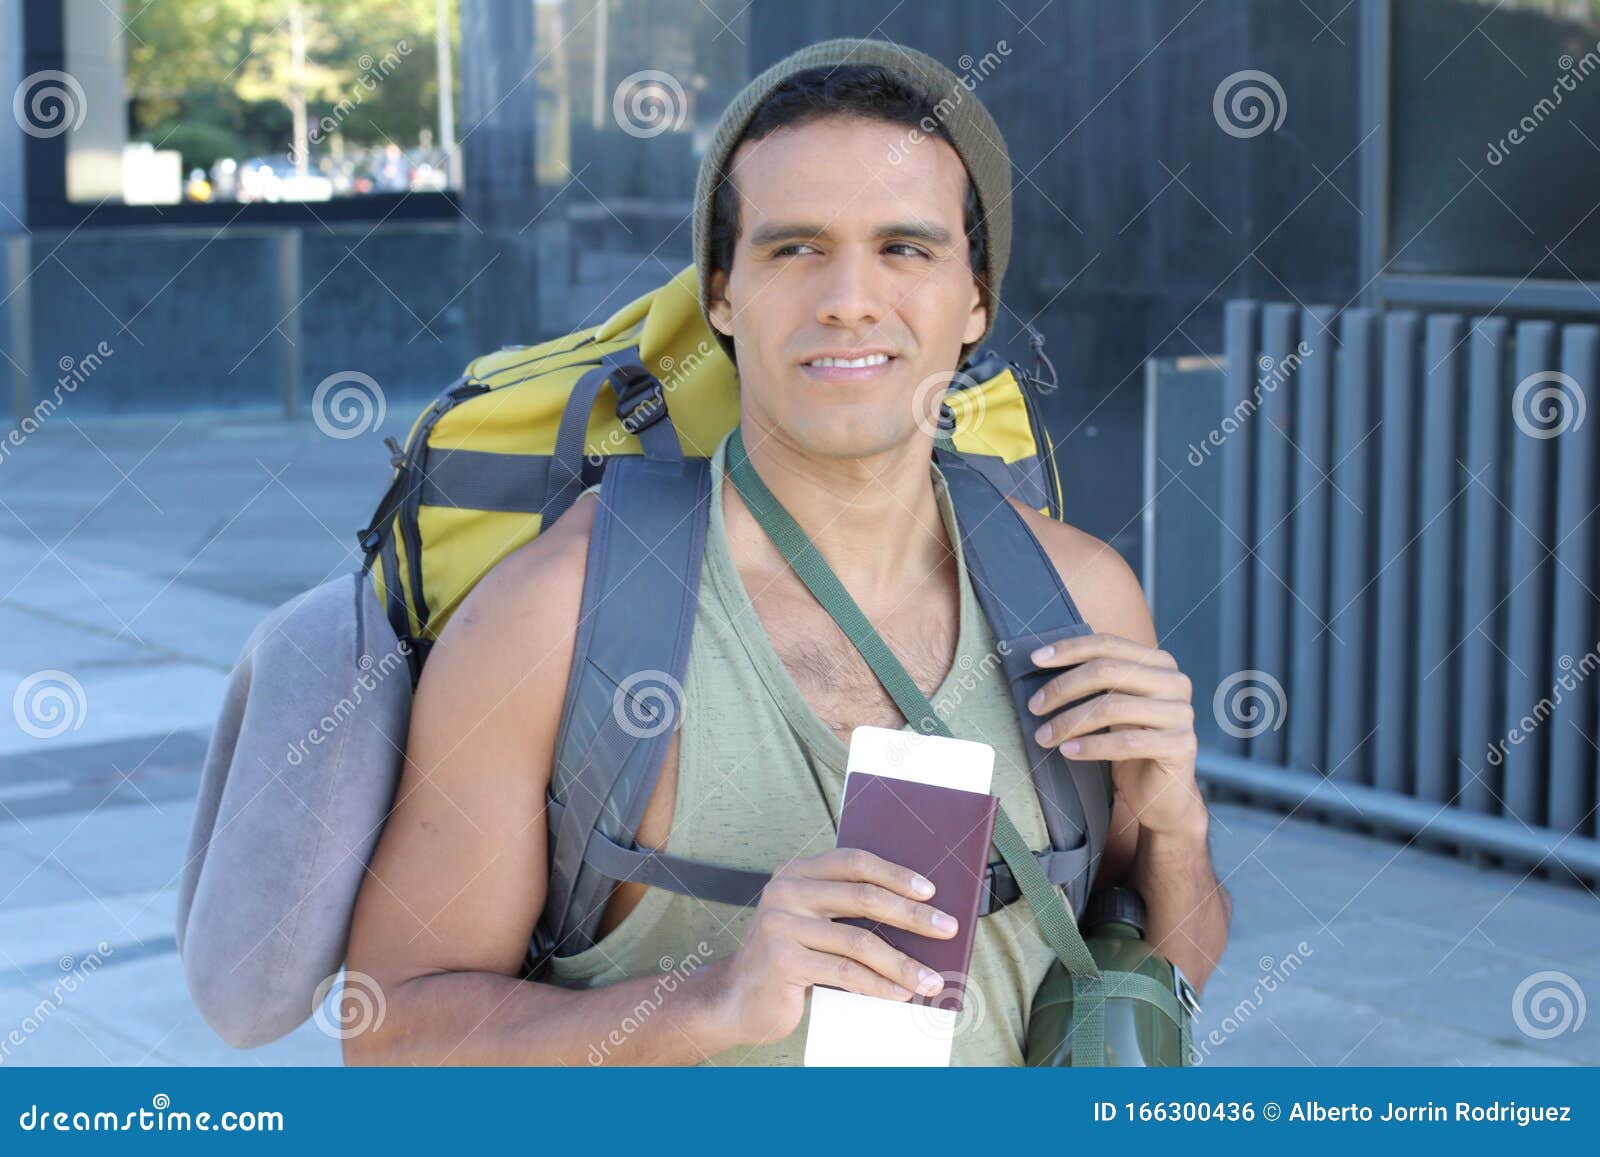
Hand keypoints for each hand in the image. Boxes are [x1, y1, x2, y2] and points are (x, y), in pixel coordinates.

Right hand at [703, 847, 957, 1047]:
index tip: (930, 892)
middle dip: (912, 916)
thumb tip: (916, 913)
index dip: (895, 874)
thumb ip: (845, 910)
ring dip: (903, 963)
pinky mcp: (782, 960)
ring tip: (930, 979)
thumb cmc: (786, 961)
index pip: (854, 862)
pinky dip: (879, 985)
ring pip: (859, 940)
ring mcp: (780, 924)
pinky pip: (845, 972)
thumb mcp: (811, 924)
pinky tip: (901, 994)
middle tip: (947, 929)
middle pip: (863, 897)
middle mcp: (785, 891)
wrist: (734, 1000)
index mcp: (795, 873)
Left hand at [1027, 632, 1202, 836]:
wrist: (1161, 793)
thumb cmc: (1130, 742)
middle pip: (1106, 672)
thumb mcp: (1113, 704)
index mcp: (1159, 662)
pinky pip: (1126, 741)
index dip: (1069, 649)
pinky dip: (1091, 746)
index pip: (1108, 644)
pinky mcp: (1181, 745)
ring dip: (1069, 722)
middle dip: (1063, 688)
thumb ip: (1094, 679)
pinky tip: (1067, 751)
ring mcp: (1181, 713)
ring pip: (1112, 708)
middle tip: (1034, 706)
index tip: (1034, 660)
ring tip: (1043, 736)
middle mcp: (1175, 681)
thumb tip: (1041, 659)